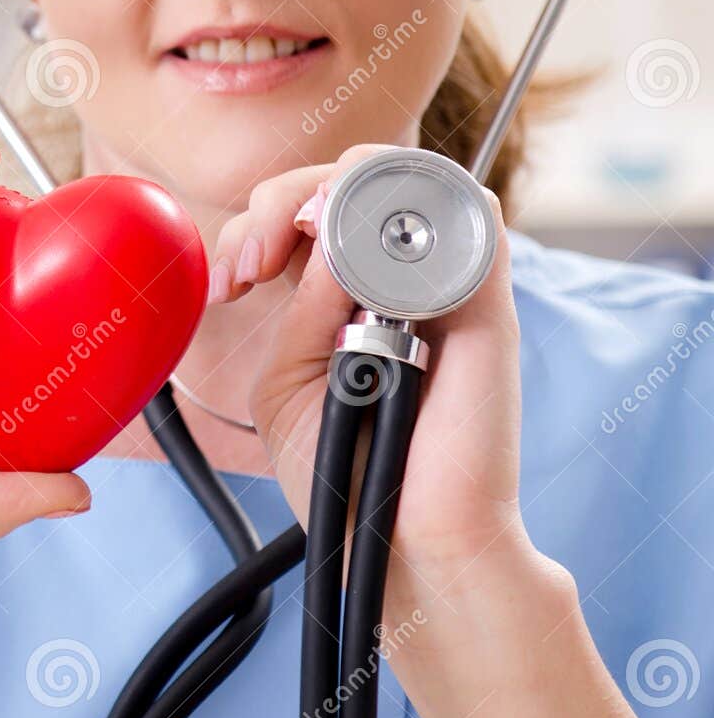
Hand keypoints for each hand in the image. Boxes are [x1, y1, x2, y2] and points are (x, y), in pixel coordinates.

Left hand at [212, 144, 636, 717]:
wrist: (408, 539)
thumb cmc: (347, 472)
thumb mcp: (289, 380)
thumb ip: (302, 306)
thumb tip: (326, 230)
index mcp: (338, 297)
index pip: (301, 215)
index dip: (257, 226)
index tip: (231, 285)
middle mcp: (392, 278)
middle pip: (344, 181)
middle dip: (281, 201)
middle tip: (253, 267)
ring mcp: (440, 281)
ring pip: (404, 177)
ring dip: (341, 185)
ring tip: (301, 233)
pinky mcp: (486, 296)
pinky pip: (469, 211)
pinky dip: (417, 201)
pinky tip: (366, 238)